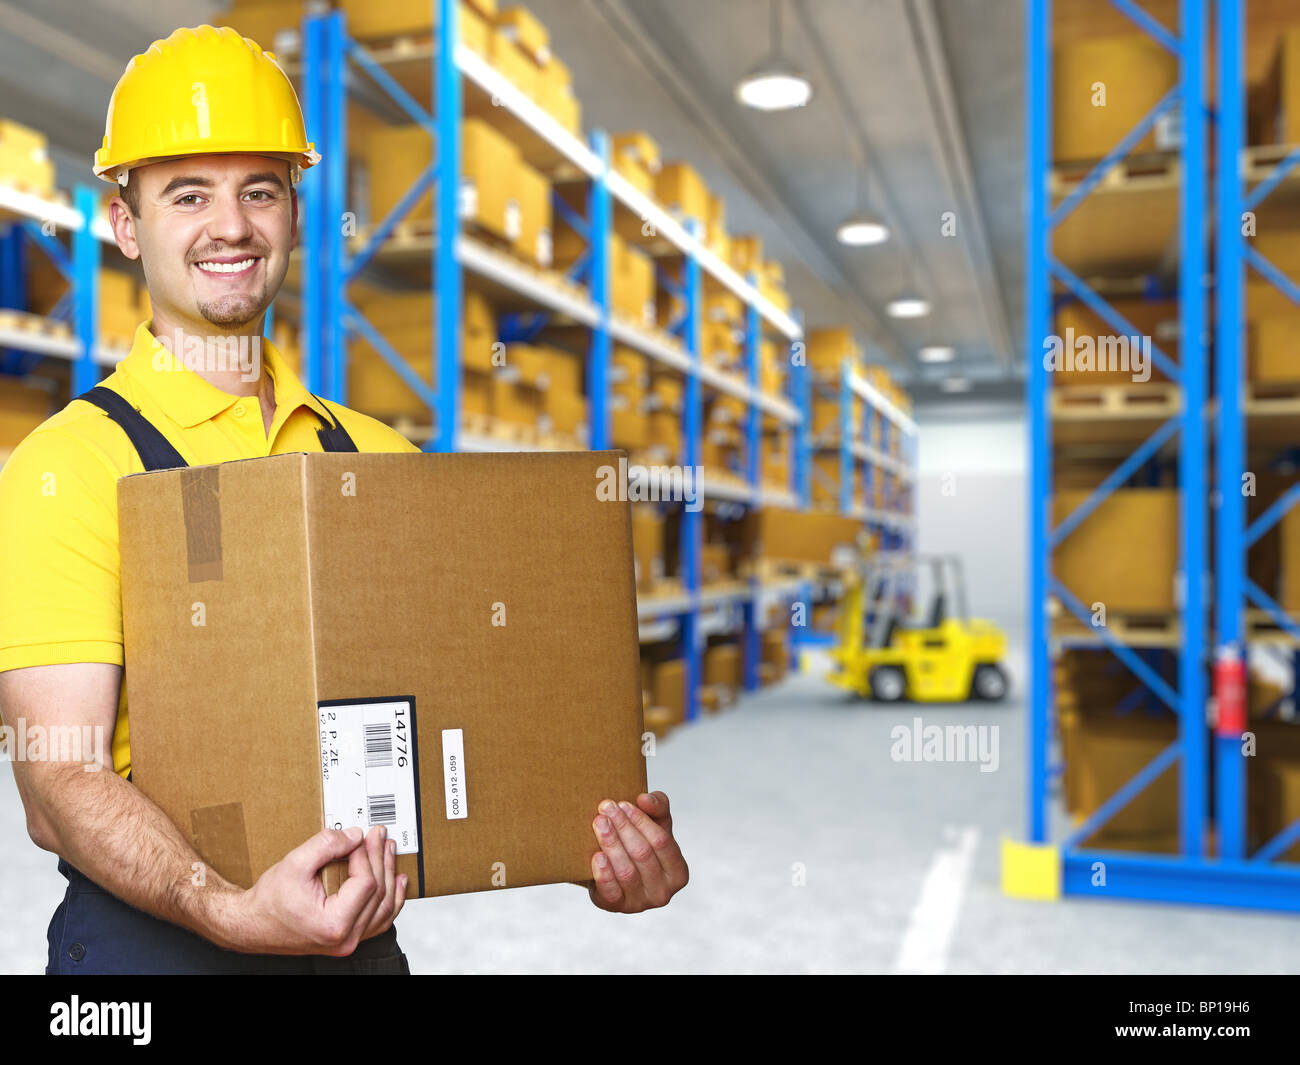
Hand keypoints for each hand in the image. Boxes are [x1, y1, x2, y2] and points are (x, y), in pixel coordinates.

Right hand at [233, 825, 407, 955]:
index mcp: (334, 923)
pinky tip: (398, 883)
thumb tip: (355, 836)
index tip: (362, 836)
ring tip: (390, 852)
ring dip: (390, 877)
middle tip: (380, 836)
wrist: (251, 925)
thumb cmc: (268, 902)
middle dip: (381, 860)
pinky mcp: (346, 938)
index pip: (366, 883)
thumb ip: (326, 845)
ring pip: (384, 908)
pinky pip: (378, 921)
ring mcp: (347, 942)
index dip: (366, 855)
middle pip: (378, 894)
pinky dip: (391, 900)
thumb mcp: (295, 864)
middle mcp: (345, 939)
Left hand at [584, 791, 687, 912]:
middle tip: (606, 808)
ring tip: (599, 823)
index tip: (623, 804)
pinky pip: (611, 892)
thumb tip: (644, 800)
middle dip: (623, 828)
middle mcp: (663, 892)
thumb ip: (658, 806)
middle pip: (642, 854)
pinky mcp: (617, 908)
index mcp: (678, 872)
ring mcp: (640, 904)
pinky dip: (604, 873)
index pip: (661, 842)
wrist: (614, 868)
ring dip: (611, 844)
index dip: (642, 821)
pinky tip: (597, 855)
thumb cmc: (641, 843)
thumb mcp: (656, 824)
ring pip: (626, 871)